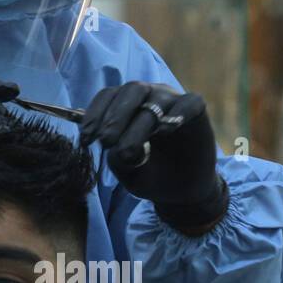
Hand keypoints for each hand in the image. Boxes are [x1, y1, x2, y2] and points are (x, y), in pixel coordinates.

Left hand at [79, 82, 228, 233]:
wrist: (181, 191)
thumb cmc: (149, 172)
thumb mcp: (127, 168)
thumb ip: (117, 155)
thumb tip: (115, 145)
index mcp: (126, 104)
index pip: (108, 96)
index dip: (94, 114)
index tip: (86, 138)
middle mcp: (149, 96)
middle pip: (131, 91)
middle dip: (114, 116)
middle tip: (105, 142)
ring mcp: (173, 101)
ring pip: (155, 100)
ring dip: (139, 124)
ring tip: (128, 150)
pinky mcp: (197, 110)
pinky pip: (189, 103)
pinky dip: (177, 114)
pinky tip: (166, 131)